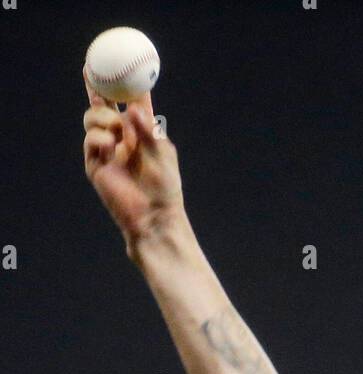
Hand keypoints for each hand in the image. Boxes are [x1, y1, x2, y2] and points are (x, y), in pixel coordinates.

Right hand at [82, 65, 184, 254]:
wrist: (154, 216)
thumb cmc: (165, 187)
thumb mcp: (162, 152)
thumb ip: (147, 128)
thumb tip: (133, 107)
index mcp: (141, 132)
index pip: (131, 101)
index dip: (126, 83)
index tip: (121, 62)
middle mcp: (122, 137)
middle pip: (104, 104)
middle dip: (97, 86)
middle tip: (92, 70)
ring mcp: (107, 149)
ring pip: (94, 117)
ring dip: (104, 117)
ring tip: (117, 131)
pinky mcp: (96, 164)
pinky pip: (91, 138)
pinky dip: (100, 137)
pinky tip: (111, 145)